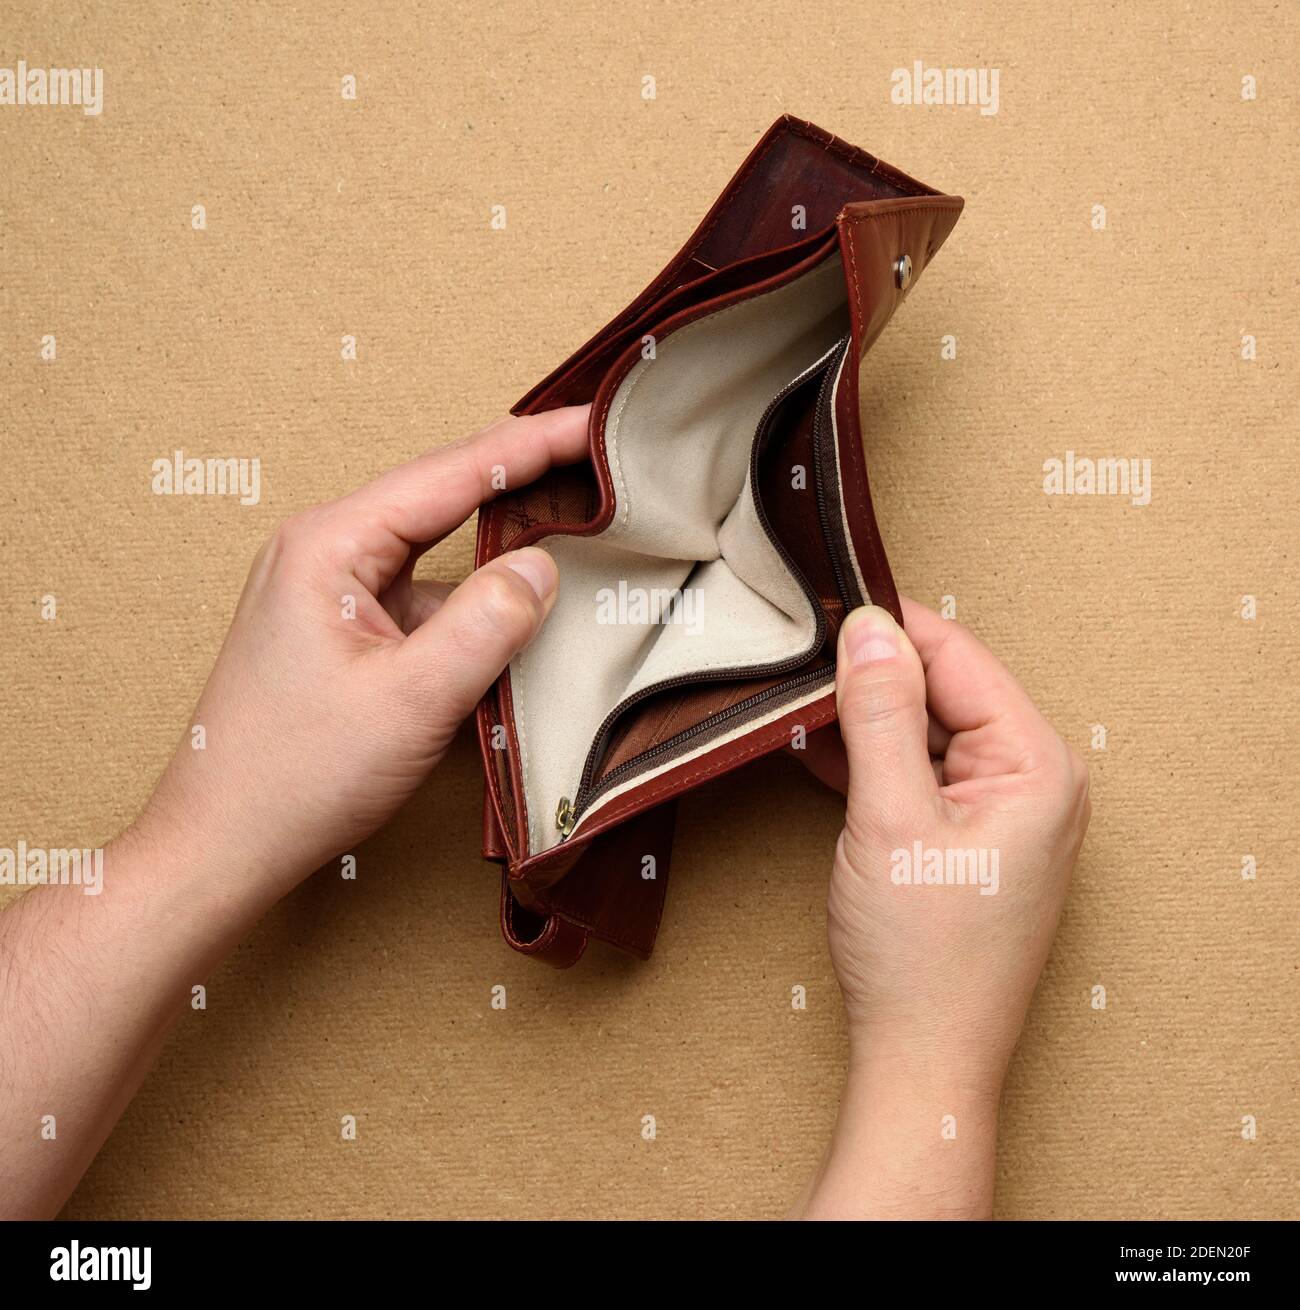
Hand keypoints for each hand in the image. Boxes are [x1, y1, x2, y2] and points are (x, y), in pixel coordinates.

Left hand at [130, 407, 587, 897]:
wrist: (222, 846)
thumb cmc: (295, 776)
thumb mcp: (412, 698)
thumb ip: (489, 624)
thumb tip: (543, 566)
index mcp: (330, 545)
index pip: (450, 473)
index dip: (530, 444)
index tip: (592, 424)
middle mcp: (324, 554)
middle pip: (442, 501)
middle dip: (519, 484)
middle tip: (595, 464)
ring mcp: (331, 596)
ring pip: (436, 560)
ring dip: (497, 563)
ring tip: (571, 547)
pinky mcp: (342, 635)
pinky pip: (422, 606)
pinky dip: (470, 615)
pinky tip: (512, 635)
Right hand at [794, 598, 1088, 1217]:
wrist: (922, 1058)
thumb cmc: (922, 954)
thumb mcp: (890, 816)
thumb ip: (882, 713)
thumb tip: (869, 626)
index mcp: (1036, 764)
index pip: (959, 658)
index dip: (890, 627)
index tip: (825, 603)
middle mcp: (1032, 779)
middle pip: (944, 691)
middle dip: (871, 674)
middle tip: (797, 656)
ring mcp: (1002, 812)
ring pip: (925, 731)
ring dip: (864, 717)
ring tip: (796, 698)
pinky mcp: (967, 838)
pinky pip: (918, 773)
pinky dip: (870, 759)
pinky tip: (816, 747)